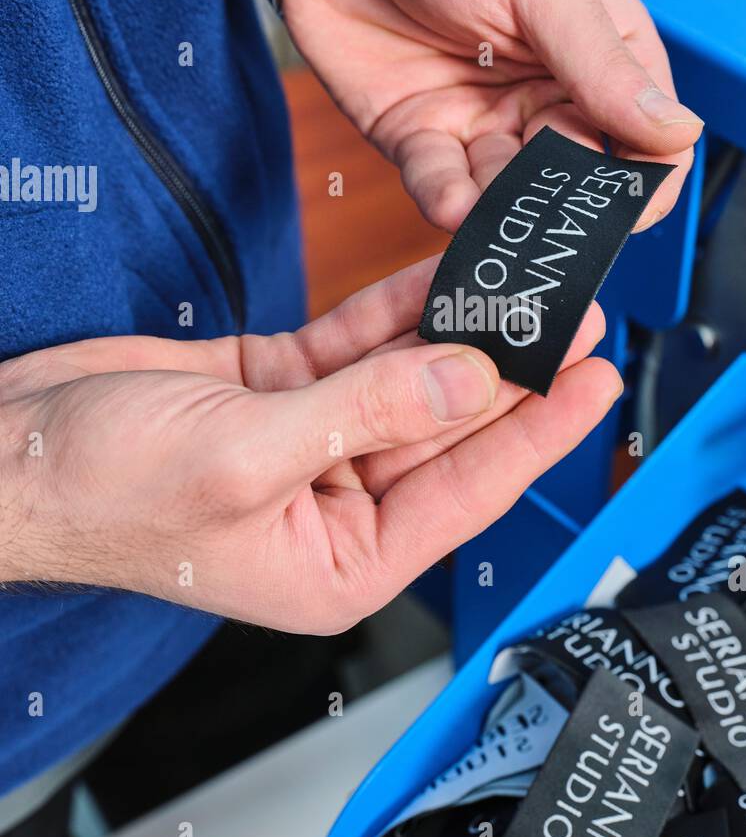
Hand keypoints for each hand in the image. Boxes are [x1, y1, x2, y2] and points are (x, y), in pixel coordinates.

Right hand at [0, 259, 617, 633]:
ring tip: (530, 284)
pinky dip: (398, 309)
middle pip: (446, 427)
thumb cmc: (101, 493)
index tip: (595, 382)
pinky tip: (447, 275)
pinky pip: (358, 346)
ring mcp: (311, 442)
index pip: (468, 492)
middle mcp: (337, 506)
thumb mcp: (248, 455)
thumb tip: (470, 383)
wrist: (7, 448)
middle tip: (574, 312)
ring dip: (462, 331)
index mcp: (342, 560)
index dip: (538, 432)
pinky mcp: (279, 389)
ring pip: (407, 378)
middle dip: (510, 369)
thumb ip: (369, 413)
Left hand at [274, 0, 702, 232]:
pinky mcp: (423, 137)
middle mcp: (549, 97)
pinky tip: (454, 207)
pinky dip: (450, 204)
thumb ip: (603, 63)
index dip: (644, 183)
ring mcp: (486, 122)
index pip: (647, 140)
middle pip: (578, 180)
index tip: (627, 211)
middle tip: (548, 219)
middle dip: (564, 205)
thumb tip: (679, 130)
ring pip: (510, 194)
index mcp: (601, 54)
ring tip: (493, 211)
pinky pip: (444, 187)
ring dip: (505, 210)